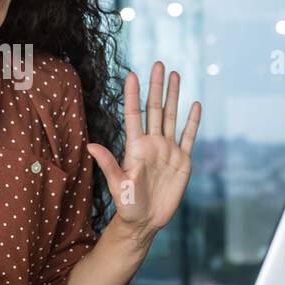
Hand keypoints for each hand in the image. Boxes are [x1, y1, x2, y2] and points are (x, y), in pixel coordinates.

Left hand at [87, 62, 200, 239]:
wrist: (145, 221)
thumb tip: (89, 145)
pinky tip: (195, 105)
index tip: (133, 74)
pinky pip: (189, 137)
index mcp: (135, 147)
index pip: (134, 114)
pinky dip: (193, 121)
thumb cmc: (127, 205)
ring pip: (171, 116)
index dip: (133, 94)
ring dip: (174, 96)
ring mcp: (168, 150)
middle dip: (157, 86)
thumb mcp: (117, 185)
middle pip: (155, 109)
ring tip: (176, 74)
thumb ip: (107, 164)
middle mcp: (152, 143)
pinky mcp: (182, 161)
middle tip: (159, 63)